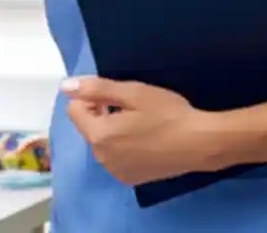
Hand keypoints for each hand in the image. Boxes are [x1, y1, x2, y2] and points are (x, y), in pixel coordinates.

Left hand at [63, 76, 222, 185]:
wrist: (201, 143)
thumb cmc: (167, 114)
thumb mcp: (132, 93)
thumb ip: (95, 89)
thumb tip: (65, 87)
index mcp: (99, 135)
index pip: (74, 111)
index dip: (90, 99)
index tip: (113, 97)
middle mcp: (102, 158)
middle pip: (88, 128)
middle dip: (100, 115)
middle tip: (129, 108)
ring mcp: (117, 171)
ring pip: (101, 144)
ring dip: (111, 132)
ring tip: (139, 124)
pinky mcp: (131, 179)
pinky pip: (115, 158)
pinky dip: (122, 148)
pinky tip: (144, 140)